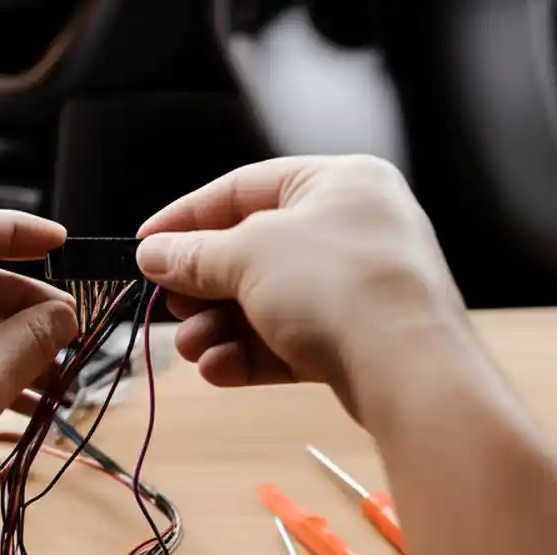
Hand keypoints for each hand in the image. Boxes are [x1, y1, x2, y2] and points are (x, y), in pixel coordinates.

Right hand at [136, 155, 467, 407]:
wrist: (411, 370)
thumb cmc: (338, 287)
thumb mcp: (248, 257)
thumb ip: (194, 254)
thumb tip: (153, 253)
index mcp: (337, 182)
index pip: (244, 188)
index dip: (187, 217)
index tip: (145, 245)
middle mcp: (352, 227)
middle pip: (253, 250)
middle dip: (203, 284)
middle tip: (167, 303)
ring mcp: (358, 286)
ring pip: (268, 302)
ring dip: (219, 326)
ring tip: (188, 346)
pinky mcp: (357, 340)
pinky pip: (290, 339)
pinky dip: (249, 353)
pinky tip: (217, 369)